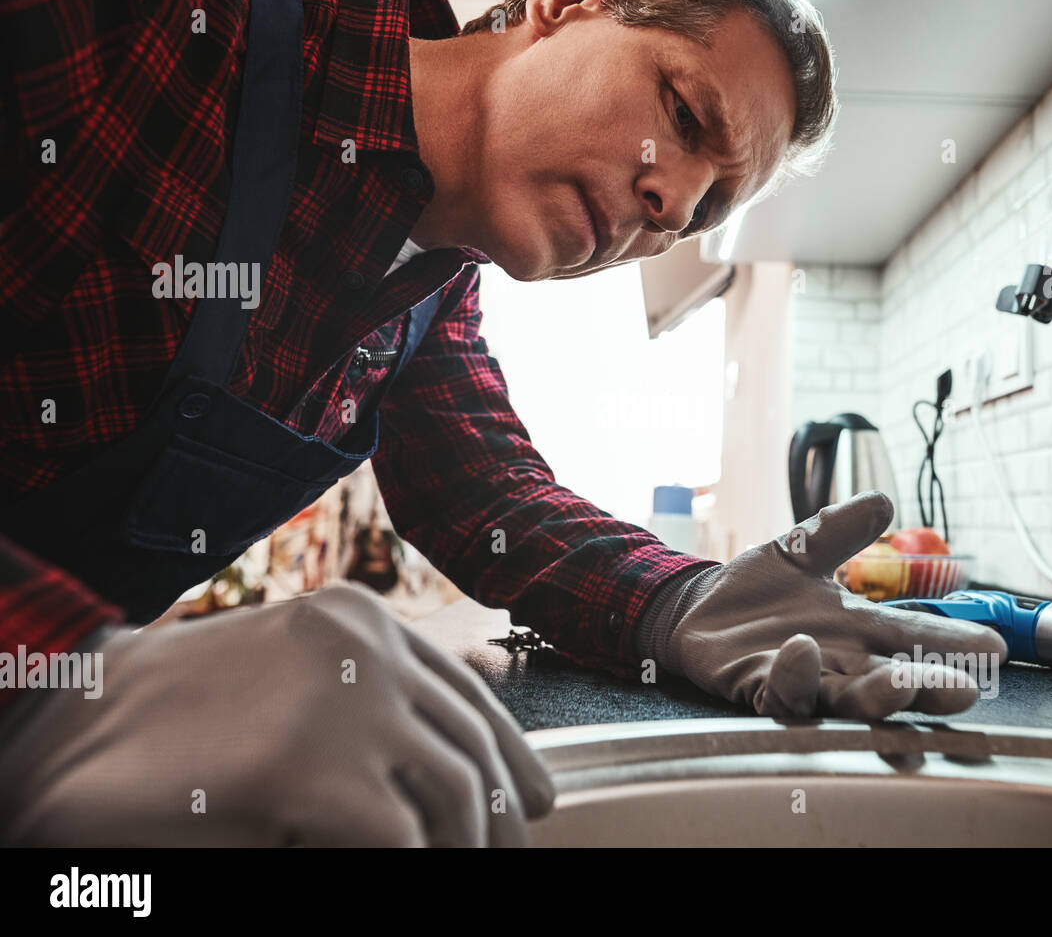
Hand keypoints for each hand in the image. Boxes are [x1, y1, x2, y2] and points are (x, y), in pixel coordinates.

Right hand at [0, 584, 552, 845]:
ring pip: (455, 792)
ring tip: (464, 878)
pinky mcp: (314, 767)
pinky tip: (412, 879)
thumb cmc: (175, 717)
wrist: (67, 727)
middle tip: (509, 855)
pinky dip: (418, 869)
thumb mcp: (292, 684)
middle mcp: (366, 646)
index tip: (537, 799)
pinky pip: (404, 840)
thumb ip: (365, 701)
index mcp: (360, 619)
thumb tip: (447, 766)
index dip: (512, 752)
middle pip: (473, 742)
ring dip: (469, 849)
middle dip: (502, 811)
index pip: (468, 691)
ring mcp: (345, 701)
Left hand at [638, 491, 1007, 718]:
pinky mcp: (758, 684)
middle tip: (964, 691)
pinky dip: (794, 675)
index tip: (996, 647)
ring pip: (845, 697)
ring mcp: (801, 676)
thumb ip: (842, 526)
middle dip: (927, 687)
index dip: (954, 643)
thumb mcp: (804, 548)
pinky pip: (779, 690)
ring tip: (901, 685)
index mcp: (858, 628)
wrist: (699, 606)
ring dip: (875, 696)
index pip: (914, 637)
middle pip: (891, 679)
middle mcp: (838, 659)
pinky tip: (803, 652)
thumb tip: (883, 498)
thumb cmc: (760, 588)